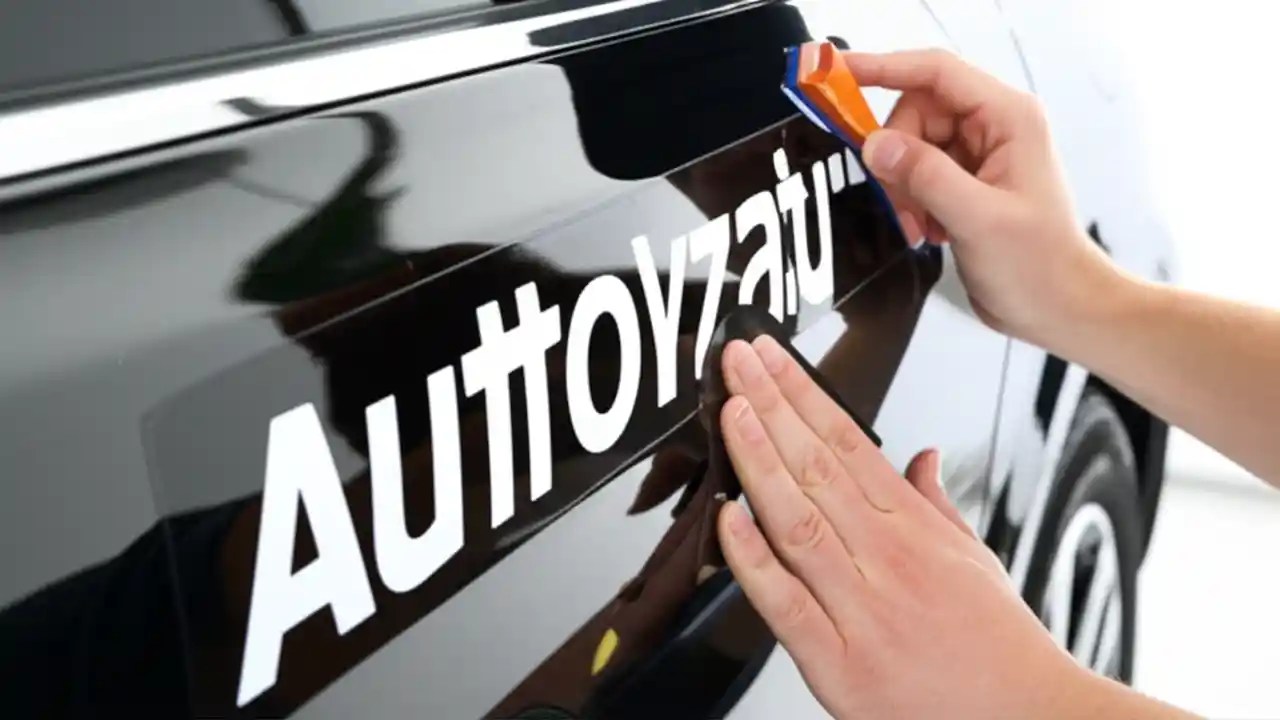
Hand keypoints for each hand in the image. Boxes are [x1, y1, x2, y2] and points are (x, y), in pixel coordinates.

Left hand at [714, 335, 1089, 718]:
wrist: (1029, 719)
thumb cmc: (998, 645)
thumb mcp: (976, 558)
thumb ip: (937, 502)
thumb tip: (922, 456)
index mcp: (914, 528)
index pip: (848, 442)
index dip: (803, 394)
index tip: (770, 360)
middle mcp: (886, 559)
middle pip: (817, 466)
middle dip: (771, 406)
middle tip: (738, 361)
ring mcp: (861, 609)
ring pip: (798, 520)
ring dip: (758, 461)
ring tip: (731, 413)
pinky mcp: (839, 663)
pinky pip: (786, 602)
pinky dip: (754, 560)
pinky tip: (728, 519)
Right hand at [845, 49, 1125, 350]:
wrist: (1058, 307)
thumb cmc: (1041, 265)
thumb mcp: (979, 218)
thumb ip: (926, 176)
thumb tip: (876, 145)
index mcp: (1008, 118)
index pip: (935, 72)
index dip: (883, 67)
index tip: (838, 73)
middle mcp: (993, 127)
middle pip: (914, 112)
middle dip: (896, 155)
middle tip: (901, 201)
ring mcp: (977, 154)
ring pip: (910, 145)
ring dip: (903, 187)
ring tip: (921, 225)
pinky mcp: (963, 181)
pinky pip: (915, 172)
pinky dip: (910, 201)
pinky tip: (929, 229)